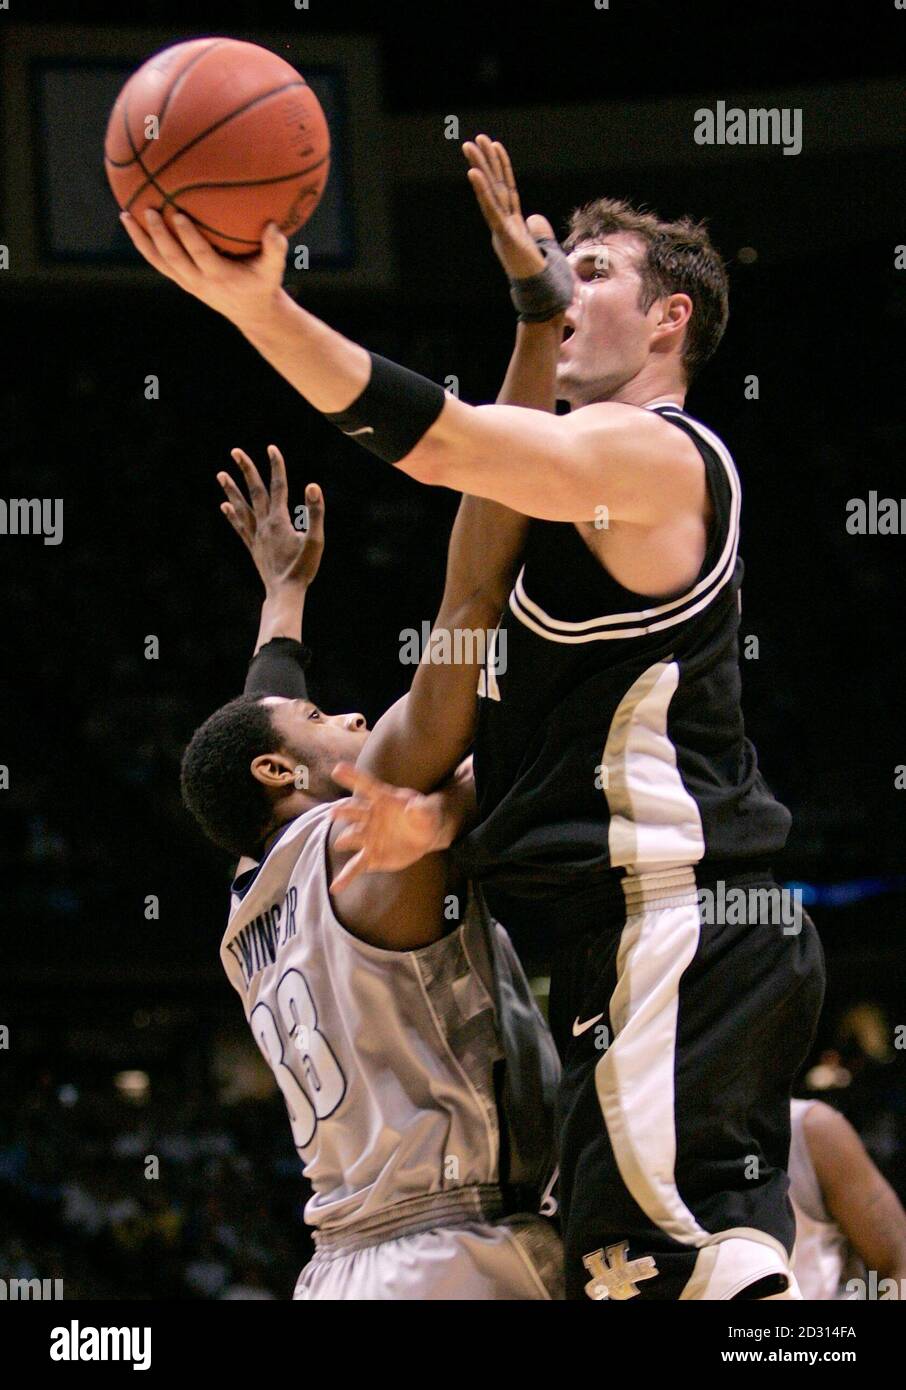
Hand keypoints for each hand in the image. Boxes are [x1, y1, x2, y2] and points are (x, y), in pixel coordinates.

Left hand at [119, 207, 287, 330]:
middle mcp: (199, 281)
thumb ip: (275, 249)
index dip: (187, 236)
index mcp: (219, 276)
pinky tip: (133, 224)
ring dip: (141, 240)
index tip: (177, 213)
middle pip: (172, 258)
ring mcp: (187, 282)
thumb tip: (274, 226)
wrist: (252, 314)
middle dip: (159, 235)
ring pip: (159, 261)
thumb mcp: (273, 271)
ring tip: (125, 216)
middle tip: (148, 210)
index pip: (199, 255)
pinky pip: (158, 262)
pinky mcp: (181, 281)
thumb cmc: (263, 285)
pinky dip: (144, 244)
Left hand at [217, 446, 323, 592]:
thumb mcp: (315, 541)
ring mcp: (256, 536)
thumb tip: (313, 486)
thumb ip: (315, 513)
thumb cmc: (303, 569)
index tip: (271, 448)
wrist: (284, 593)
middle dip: (246, 470)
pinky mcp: (253, 548)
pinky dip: (232, 515)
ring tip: (221, 474)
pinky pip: (240, 527)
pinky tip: (224, 506)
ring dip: (231, 490)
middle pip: (254, 492)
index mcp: (279, 521)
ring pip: (241, 507)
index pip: (278, 487)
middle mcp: (264, 525)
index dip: (276, 466)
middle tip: (235, 451)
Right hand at [327, 762, 445, 892]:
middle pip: (354, 811)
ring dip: (346, 840)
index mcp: (382, 799)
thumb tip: (415, 807)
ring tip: (340, 844)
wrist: (423, 836)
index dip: (353, 777)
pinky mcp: (370, 856)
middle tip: (335, 812)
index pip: (367, 785)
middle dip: (344, 811)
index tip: (337, 769)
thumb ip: (422, 809)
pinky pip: (356, 867)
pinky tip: (335, 887)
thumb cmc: (423, 816)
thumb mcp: (428, 810)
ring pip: (352, 837)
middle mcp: (369, 816)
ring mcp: (367, 837)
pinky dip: (346, 877)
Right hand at [462, 134, 554, 279]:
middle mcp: (504, 224)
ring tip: (470, 147)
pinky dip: (482, 191)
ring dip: (479, 168)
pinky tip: (474, 173)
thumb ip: (539, 231)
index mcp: (512, 225)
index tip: (496, 146)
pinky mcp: (504, 236)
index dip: (502, 168)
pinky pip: (491, 209)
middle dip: (485, 162)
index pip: (507, 190)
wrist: (541, 294)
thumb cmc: (542, 276)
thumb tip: (535, 218)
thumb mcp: (543, 248)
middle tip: (474, 139)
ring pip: (490, 193)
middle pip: (495, 187)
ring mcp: (502, 229)